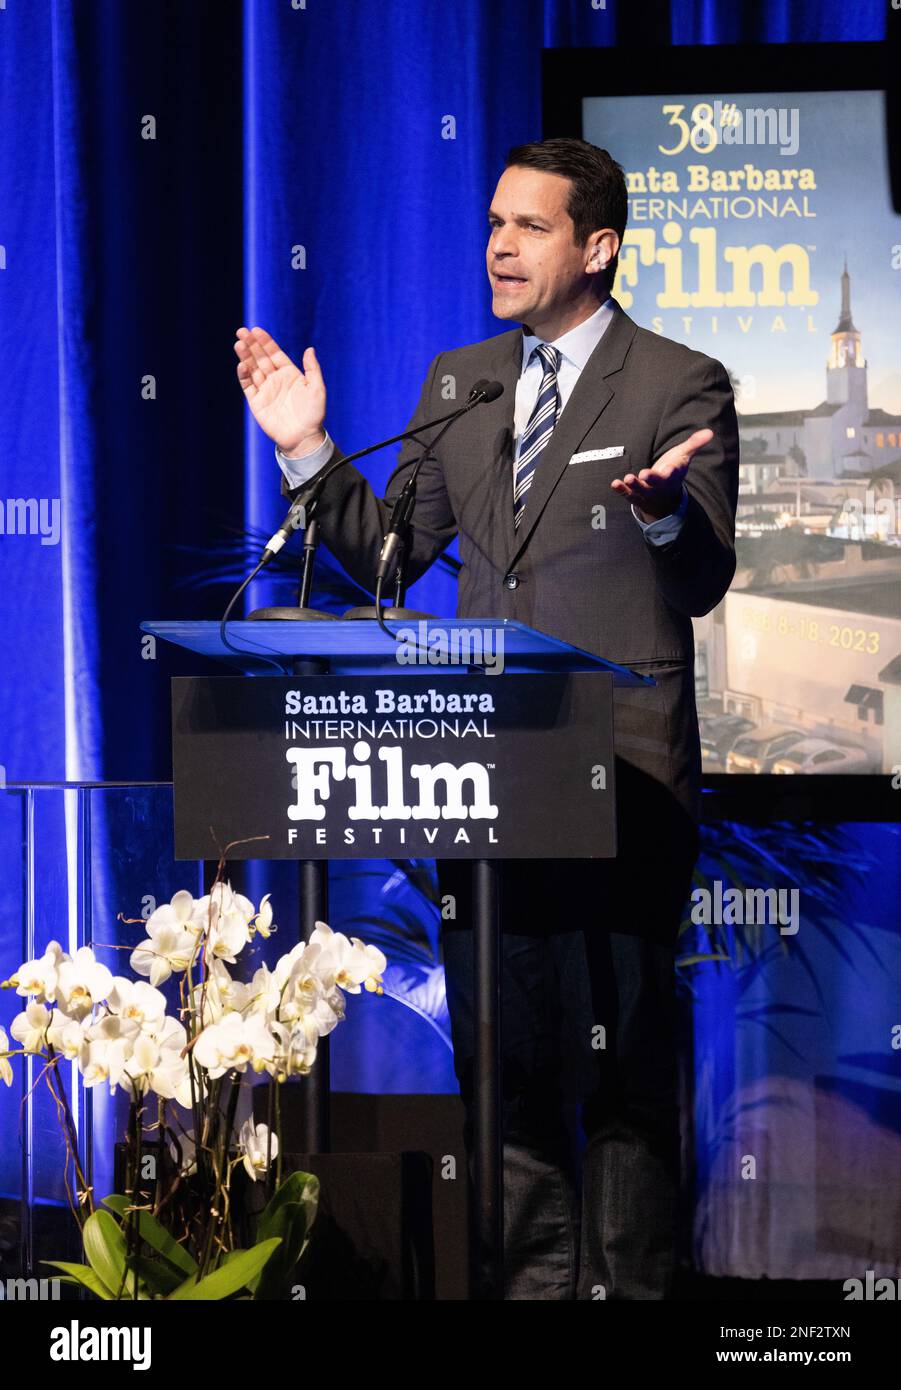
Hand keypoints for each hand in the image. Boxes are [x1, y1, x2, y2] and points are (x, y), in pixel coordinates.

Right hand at [233, 327, 325, 455]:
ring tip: (239, 343)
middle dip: (251, 345)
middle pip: (260, 358)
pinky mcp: (257, 402)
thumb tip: (310, 349)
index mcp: (289, 374)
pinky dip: (244, 375)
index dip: (266, 342)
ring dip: (245, 356)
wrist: (304, 438)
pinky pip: (248, 386)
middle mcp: (275, 380)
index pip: (274, 354)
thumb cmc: (313, 414)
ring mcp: (265, 390)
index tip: (257, 330)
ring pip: (252, 369)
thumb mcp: (317, 389)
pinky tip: (242, 365)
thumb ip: (312, 369)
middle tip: (242, 331)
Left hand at [610, 428, 712, 520]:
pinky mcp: (636, 496)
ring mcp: (648, 493)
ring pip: (641, 491)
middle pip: (656, 483)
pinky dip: (621, 490)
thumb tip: (710, 432)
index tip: (671, 468)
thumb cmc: (673, 472)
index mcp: (673, 476)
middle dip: (651, 479)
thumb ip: (694, 444)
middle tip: (643, 474)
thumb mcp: (683, 457)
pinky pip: (628, 494)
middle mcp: (661, 486)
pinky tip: (614, 483)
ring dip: (634, 486)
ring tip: (628, 478)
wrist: (665, 500)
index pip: (674, 473)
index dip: (673, 470)